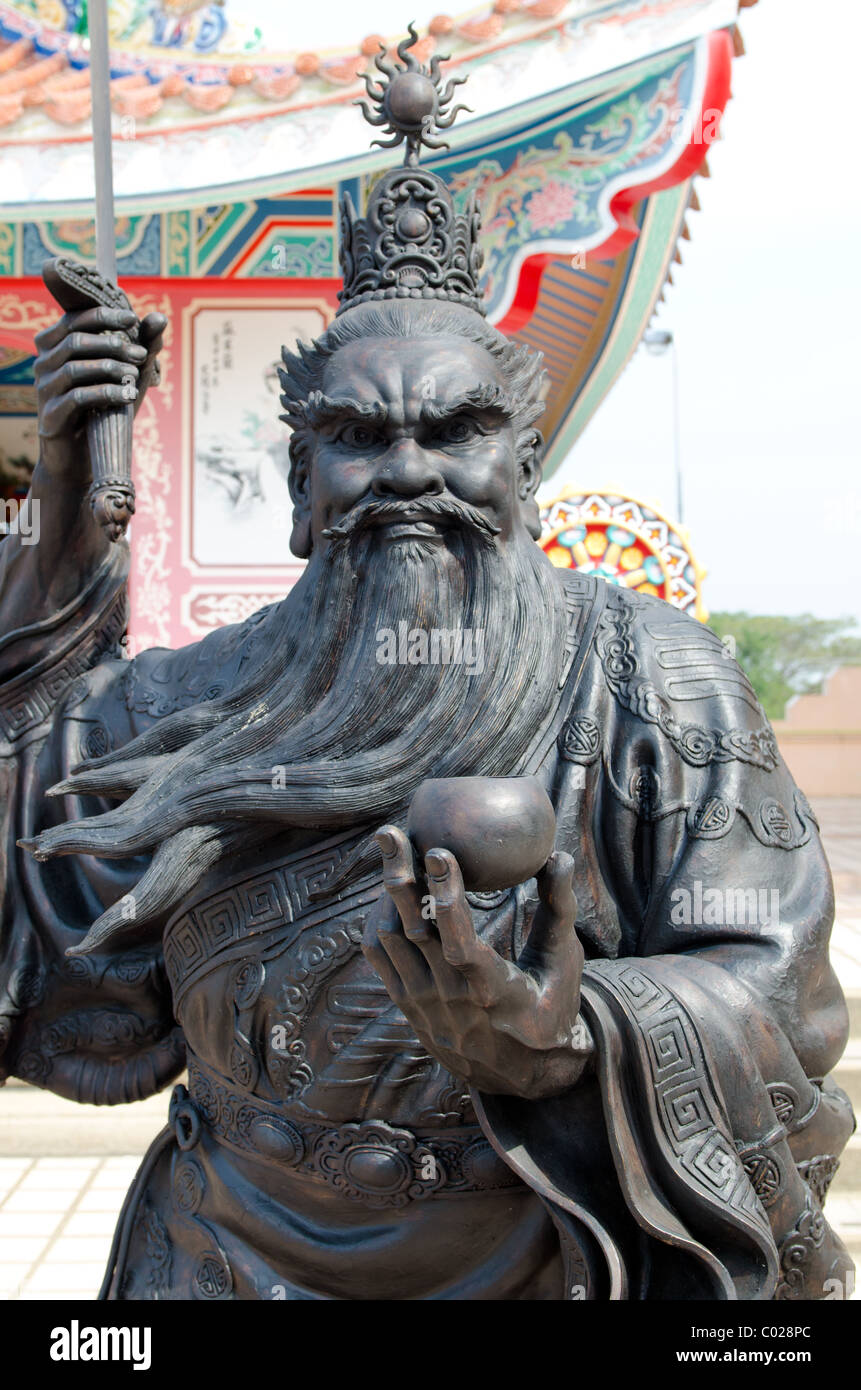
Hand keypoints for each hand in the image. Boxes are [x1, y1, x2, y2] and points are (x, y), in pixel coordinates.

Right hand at [34, 306, 165, 485]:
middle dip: (112, 344)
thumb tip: (160, 317)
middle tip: (140, 354)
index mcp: (54, 347)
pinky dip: (106, 393)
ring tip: (135, 375)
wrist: (81, 459)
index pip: (74, 319)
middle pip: (74, 341)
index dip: (103, 315)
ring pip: (74, 367)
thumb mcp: (126, 377)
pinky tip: (128, 395)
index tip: (132, 319)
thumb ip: (141, 347)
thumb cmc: (103, 411)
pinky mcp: (51, 415)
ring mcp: (44, 390)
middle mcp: (43, 364)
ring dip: (110, 367)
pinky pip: (77, 397)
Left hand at [363, 826, 590, 1099]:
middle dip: (401, 877)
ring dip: (388, 893)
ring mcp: (423, 1006)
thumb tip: (559, 856)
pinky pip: (381, 957)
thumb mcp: (562, 961)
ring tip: (392, 850)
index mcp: (494, 994)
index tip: (438, 852)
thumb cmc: (549, 1005)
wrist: (522, 1073)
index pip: (461, 943)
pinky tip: (389, 889)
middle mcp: (451, 1002)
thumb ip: (559, 908)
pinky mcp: (406, 1006)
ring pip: (391, 941)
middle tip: (392, 833)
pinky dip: (379, 917)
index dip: (447, 898)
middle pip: (414, 932)